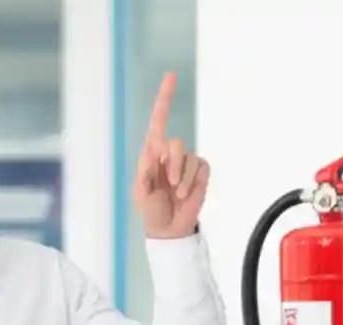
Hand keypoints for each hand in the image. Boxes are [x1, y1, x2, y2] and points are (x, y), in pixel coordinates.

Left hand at [132, 72, 210, 238]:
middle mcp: (169, 154)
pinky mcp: (200, 172)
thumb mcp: (140, 193)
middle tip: (169, 182)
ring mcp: (186, 163)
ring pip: (189, 156)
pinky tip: (186, 193)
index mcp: (151, 154)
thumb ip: (145, 171)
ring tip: (177, 194)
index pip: (159, 121)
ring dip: (183, 177)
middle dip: (173, 163)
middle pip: (175, 143)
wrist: (169, 229)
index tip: (171, 76)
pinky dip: (194, 182)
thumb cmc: (151, 210)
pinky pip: (201, 167)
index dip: (165, 98)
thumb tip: (152, 150)